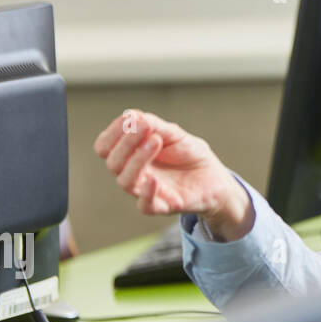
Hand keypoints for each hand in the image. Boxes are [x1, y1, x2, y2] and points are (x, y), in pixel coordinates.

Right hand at [93, 108, 253, 240]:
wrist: (216, 177)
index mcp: (131, 154)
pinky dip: (146, 193)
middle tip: (145, 126)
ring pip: (125, 181)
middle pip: (112, 162)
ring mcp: (146, 190)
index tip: (130, 119)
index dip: (112, 133)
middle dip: (126, 143)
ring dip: (137, 159)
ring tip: (156, 141)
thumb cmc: (190, 154)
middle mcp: (134, 173)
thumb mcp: (175, 134)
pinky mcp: (162, 205)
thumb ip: (154, 125)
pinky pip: (145, 205)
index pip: (105, 147)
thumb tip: (132, 116)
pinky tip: (154, 179)